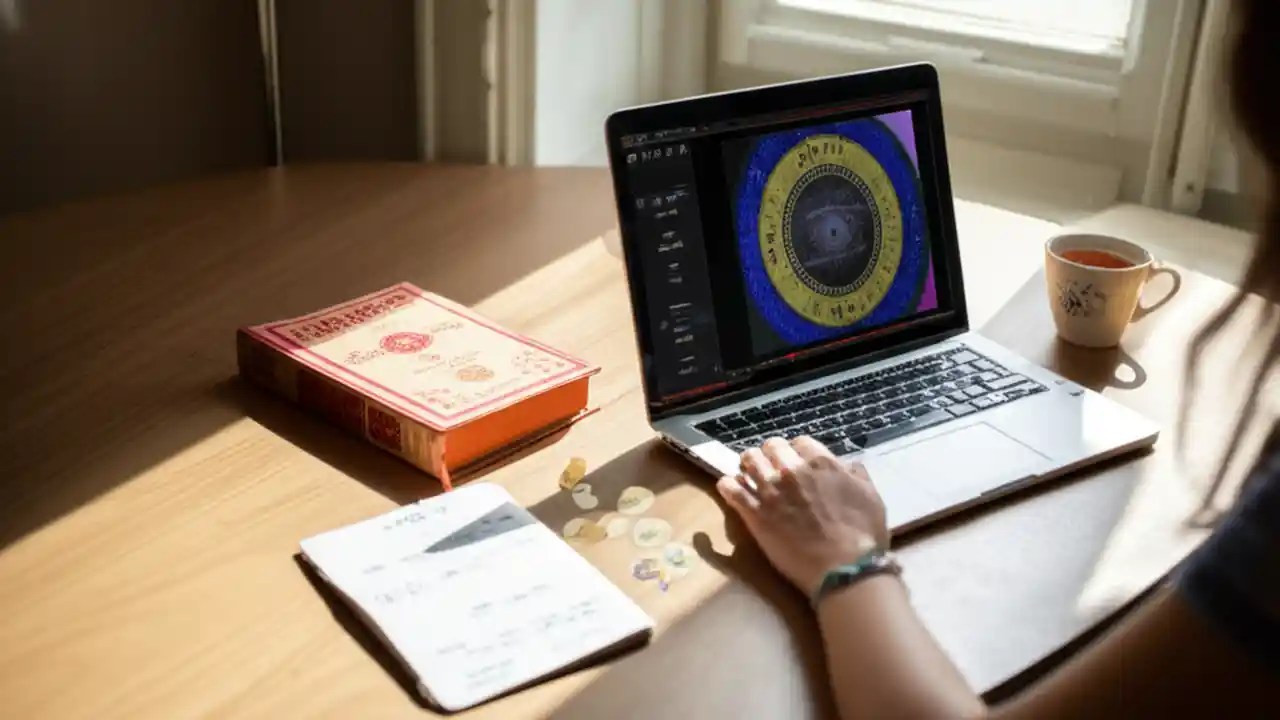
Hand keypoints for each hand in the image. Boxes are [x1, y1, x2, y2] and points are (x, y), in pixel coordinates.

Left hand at [716, 436, 888, 594]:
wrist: (844, 569)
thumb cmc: (863, 535)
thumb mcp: (871, 497)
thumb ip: (856, 476)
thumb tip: (848, 466)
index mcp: (821, 463)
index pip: (800, 442)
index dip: (798, 451)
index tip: (797, 461)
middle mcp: (792, 470)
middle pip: (771, 447)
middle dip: (771, 454)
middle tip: (772, 466)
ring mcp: (770, 490)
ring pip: (748, 461)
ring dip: (749, 465)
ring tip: (749, 474)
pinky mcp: (754, 513)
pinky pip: (731, 489)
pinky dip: (729, 485)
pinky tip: (730, 487)